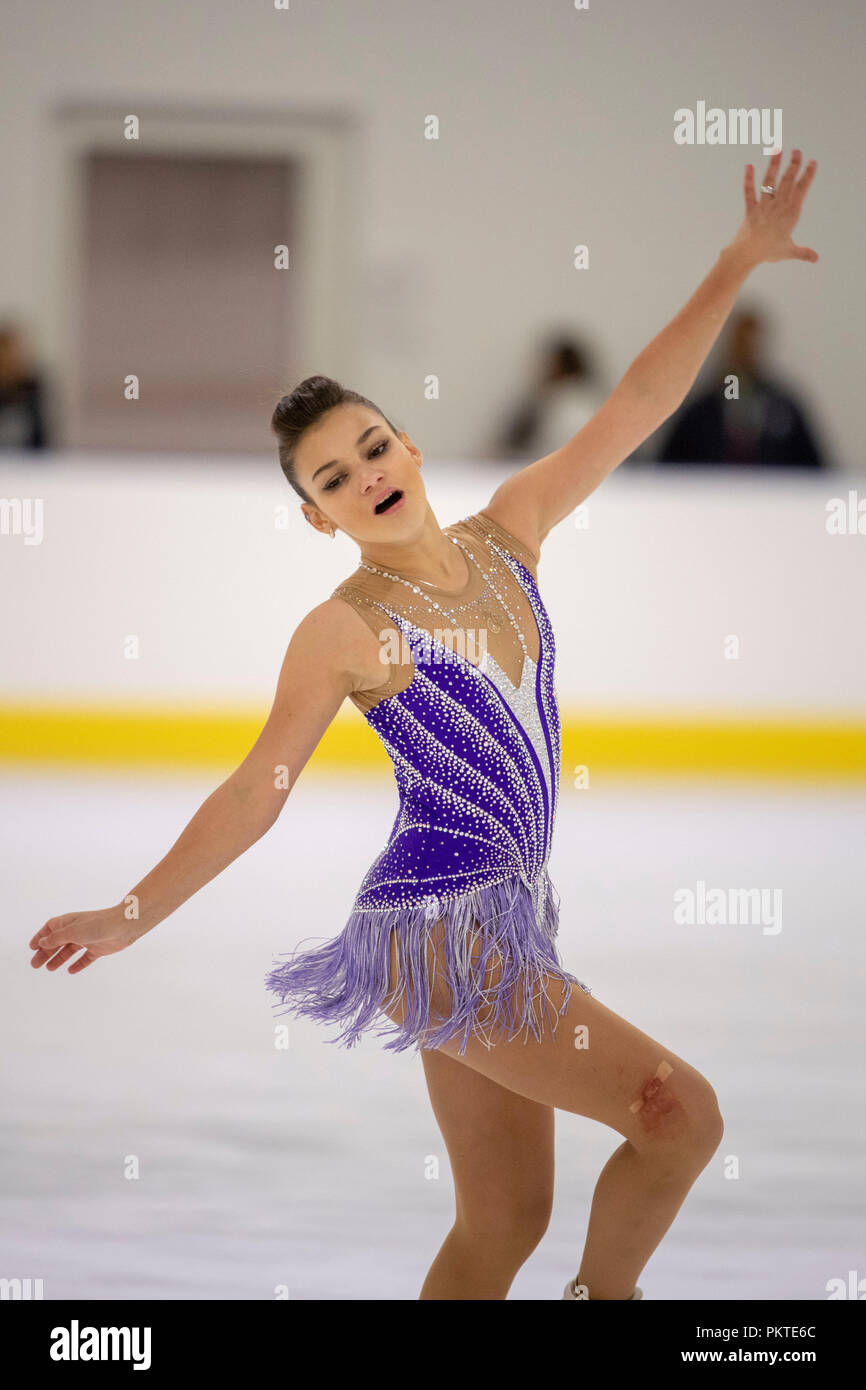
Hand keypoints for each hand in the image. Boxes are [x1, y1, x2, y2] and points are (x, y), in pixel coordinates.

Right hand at [29, 905, 145, 974]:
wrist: (123, 926)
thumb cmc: (97, 925)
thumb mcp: (72, 932)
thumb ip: (56, 938)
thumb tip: (42, 942)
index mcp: (69, 922)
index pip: (50, 928)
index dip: (40, 937)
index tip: (32, 948)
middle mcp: (77, 930)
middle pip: (57, 942)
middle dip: (46, 952)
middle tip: (35, 965)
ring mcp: (88, 939)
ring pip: (70, 950)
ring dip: (59, 959)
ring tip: (49, 968)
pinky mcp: (98, 948)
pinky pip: (85, 958)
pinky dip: (78, 964)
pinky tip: (71, 971)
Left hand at [728, 148, 818, 266]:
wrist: (748, 254)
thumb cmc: (769, 253)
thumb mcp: (789, 251)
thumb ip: (803, 253)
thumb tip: (816, 258)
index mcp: (790, 214)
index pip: (801, 190)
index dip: (807, 175)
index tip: (812, 162)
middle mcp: (778, 206)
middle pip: (787, 181)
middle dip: (793, 165)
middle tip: (797, 151)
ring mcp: (764, 206)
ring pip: (769, 182)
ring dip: (774, 165)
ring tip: (777, 150)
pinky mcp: (750, 209)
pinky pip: (749, 192)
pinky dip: (748, 179)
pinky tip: (748, 166)